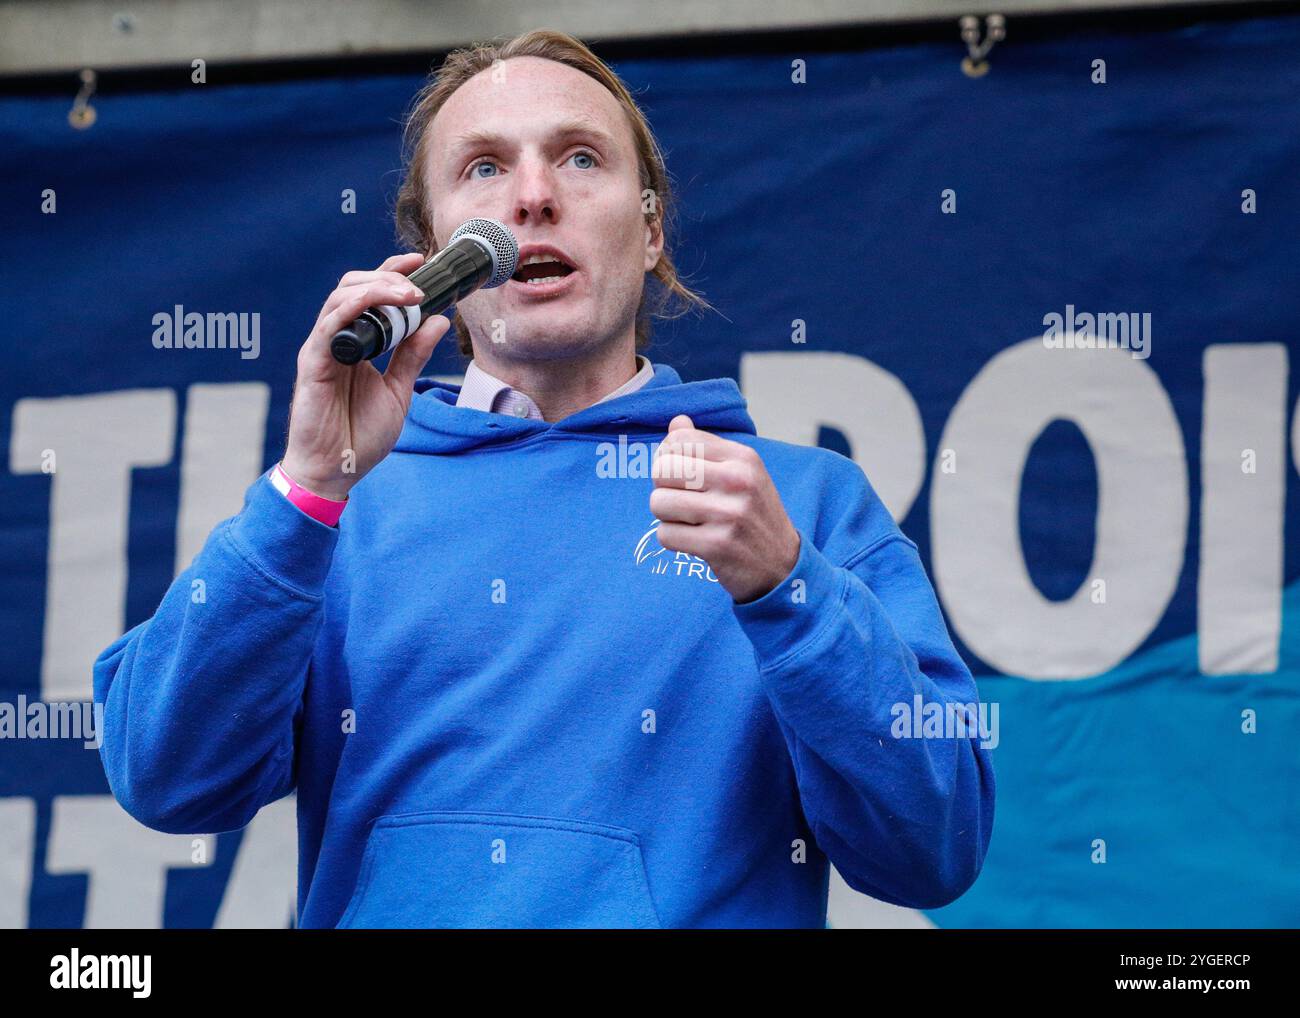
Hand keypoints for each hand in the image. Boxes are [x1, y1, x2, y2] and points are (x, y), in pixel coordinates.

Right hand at [281, 252, 450, 499]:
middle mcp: (339, 339)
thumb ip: (414, 355)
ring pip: (341, 298)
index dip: (393, 273)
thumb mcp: (399, 390)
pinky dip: (352, 308)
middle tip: (419, 280)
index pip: (372, 295)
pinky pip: (329, 326)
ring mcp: (323, 348)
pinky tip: (374, 301)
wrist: (337, 470)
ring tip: (408, 293)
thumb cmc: (361, 434)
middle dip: (387, 275)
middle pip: (354, 286)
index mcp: (359, 342)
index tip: (421, 261)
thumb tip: (438, 321)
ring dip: (376, 287)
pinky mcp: (313, 363)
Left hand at [650, 414, 800, 602]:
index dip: (668, 458)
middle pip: (662, 470)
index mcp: (743, 458)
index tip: (681, 475)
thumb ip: (706, 447)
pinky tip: (693, 540)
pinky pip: (664, 534)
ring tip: (688, 521)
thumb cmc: (755, 515)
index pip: (679, 440)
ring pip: (658, 503)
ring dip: (665, 516)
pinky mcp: (716, 545)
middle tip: (682, 500)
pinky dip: (672, 540)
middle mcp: (737, 481)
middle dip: (663, 487)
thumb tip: (677, 421)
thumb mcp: (742, 473)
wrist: (782, 565)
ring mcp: (728, 514)